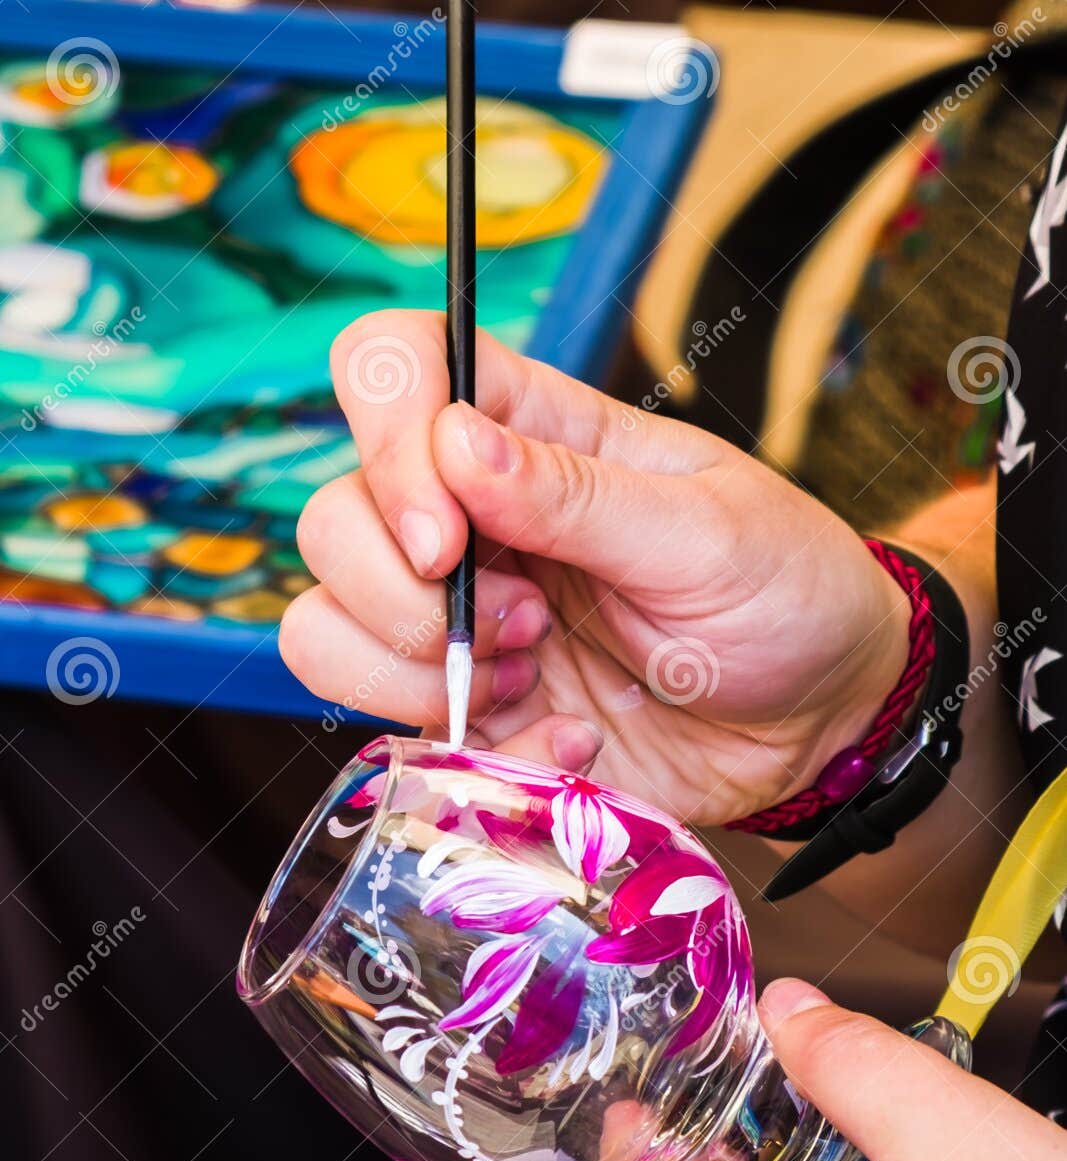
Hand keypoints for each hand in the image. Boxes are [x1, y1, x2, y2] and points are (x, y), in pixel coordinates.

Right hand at [281, 310, 909, 816]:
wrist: (819, 725)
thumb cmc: (785, 596)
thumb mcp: (709, 534)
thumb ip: (579, 495)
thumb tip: (454, 442)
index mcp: (534, 433)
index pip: (395, 368)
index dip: (385, 436)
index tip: (448, 538)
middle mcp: (473, 520)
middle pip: (332, 521)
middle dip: (406, 596)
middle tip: (530, 624)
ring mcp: (462, 622)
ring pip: (325, 630)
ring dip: (417, 673)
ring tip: (535, 675)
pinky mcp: (471, 713)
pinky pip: (396, 731)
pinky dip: (473, 749)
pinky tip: (568, 741)